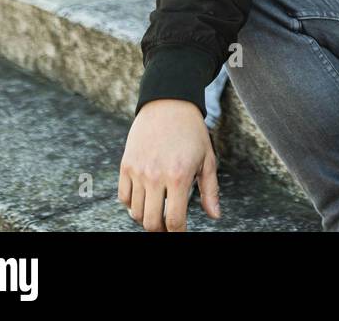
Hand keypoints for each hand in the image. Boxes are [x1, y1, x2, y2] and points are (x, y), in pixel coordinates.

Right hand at [118, 99, 220, 231]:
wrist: (169, 104)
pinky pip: (123, 197)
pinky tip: (144, 200)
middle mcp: (155, 176)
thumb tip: (215, 216)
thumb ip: (210, 190)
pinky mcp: (125, 165)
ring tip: (157, 212)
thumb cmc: (192, 132)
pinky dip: (132, 205)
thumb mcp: (208, 159)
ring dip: (146, 217)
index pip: (174, 220)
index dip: (178, 232)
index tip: (181, 232)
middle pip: (150, 222)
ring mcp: (138, 171)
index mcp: (178, 177)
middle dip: (160, 229)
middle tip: (168, 226)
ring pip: (135, 212)